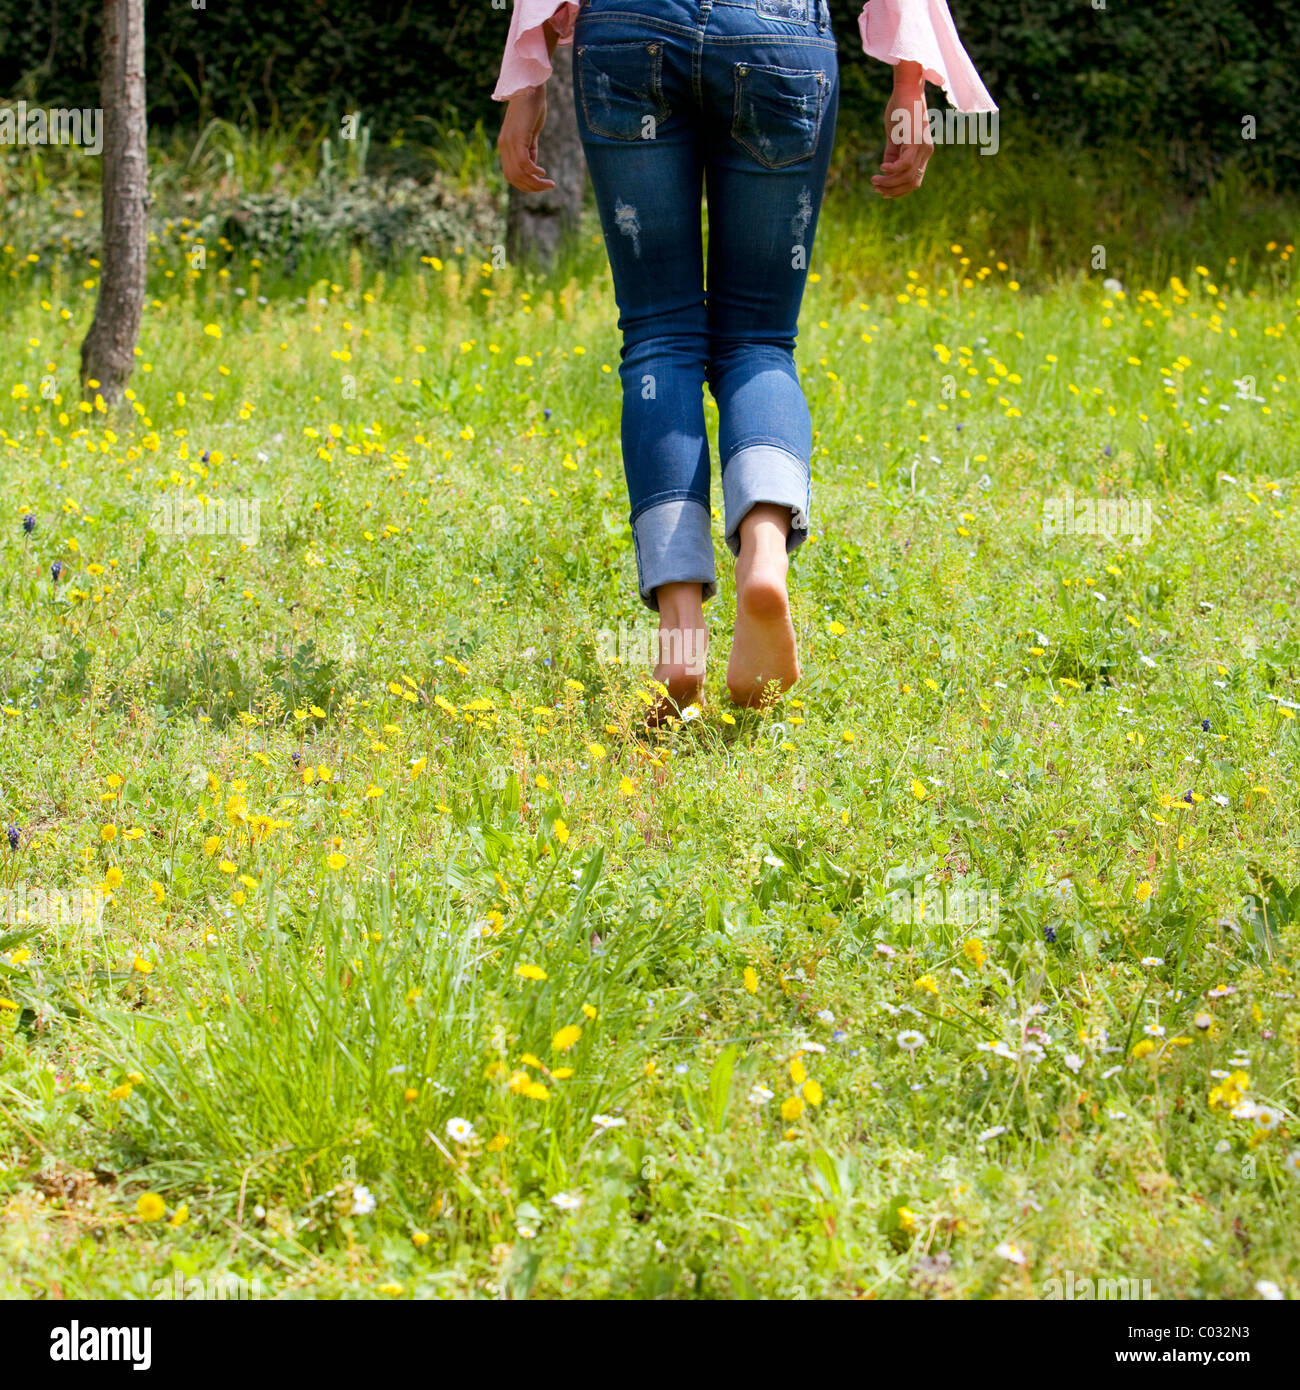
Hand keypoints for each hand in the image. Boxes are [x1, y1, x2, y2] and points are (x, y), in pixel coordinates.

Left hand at [498, 85, 554, 191]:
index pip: (511, 175)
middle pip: (514, 178)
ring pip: (519, 173)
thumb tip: (533, 164)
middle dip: (531, 187)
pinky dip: (534, 171)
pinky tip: (543, 172)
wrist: (529, 85)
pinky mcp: (517, 137)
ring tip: (549, 183)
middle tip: (547, 187)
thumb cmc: (531, 106)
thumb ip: (530, 148)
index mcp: (505, 146)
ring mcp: (509, 142)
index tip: (539, 186)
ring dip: (535, 183)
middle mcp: (504, 146)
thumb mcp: (530, 132)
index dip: (524, 185)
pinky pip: (524, 163)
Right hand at [872, 69, 932, 198]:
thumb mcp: (895, 135)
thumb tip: (886, 170)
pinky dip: (892, 170)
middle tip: (876, 188)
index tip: (882, 191)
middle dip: (892, 190)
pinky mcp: (916, 140)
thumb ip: (892, 153)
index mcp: (923, 152)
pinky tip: (881, 167)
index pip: (914, 181)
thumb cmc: (901, 109)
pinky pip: (904, 164)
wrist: (907, 88)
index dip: (898, 191)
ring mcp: (922, 147)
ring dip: (888, 182)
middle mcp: (926, 152)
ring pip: (906, 176)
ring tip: (874, 180)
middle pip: (911, 183)